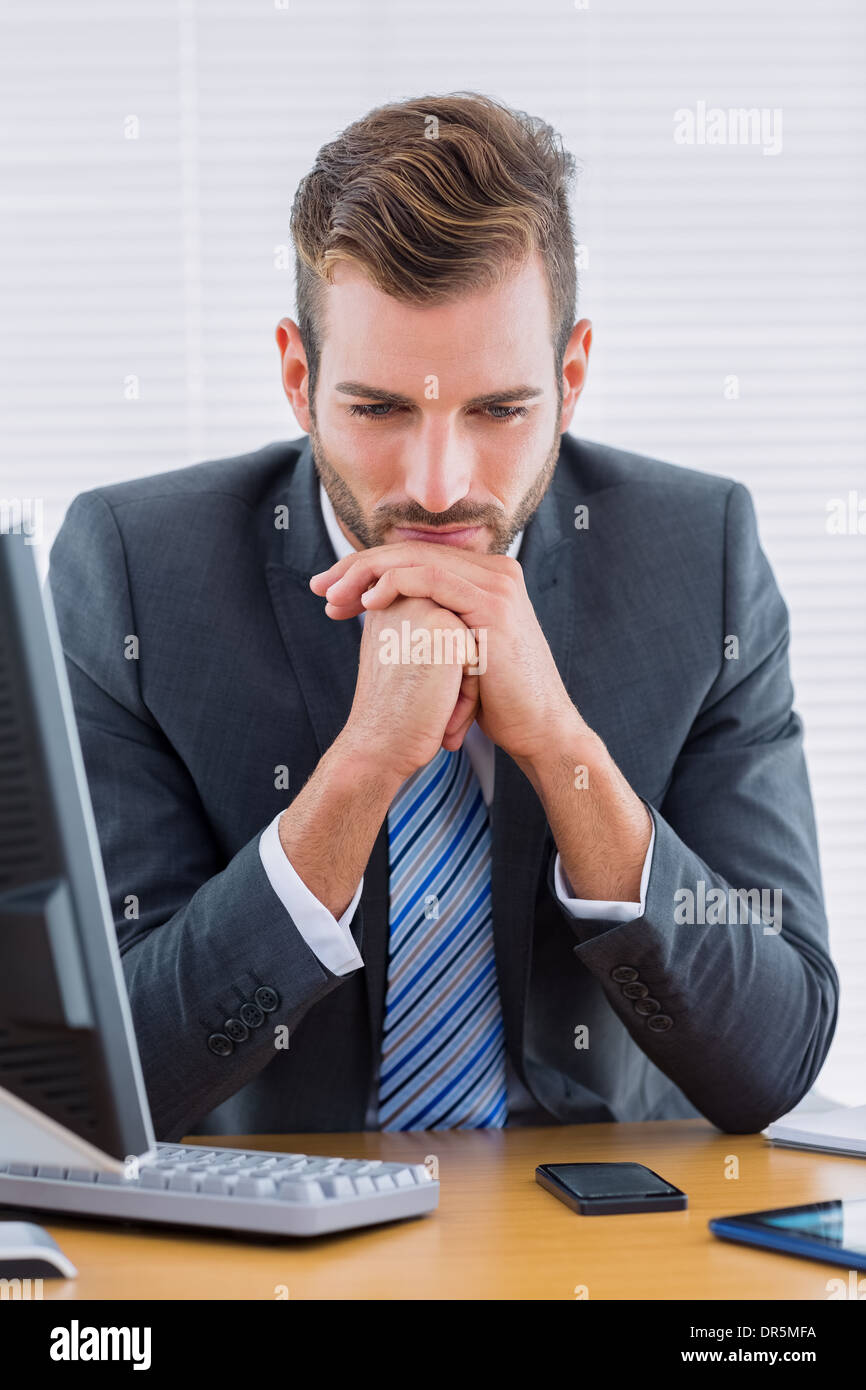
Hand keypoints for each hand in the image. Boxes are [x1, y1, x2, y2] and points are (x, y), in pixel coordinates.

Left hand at [312, 542, 585, 766]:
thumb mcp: (458, 648)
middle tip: (319, 587)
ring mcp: (497, 584)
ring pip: (416, 560)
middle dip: (357, 568)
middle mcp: (496, 570)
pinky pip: (432, 580)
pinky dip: (394, 584)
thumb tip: (383, 606)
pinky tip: (367, 603)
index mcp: (486, 575)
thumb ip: (433, 619)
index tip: (331, 592)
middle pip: (411, 551)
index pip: (416, 556)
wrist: (537, 729)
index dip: (367, 568)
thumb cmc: (495, 697)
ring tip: (334, 597)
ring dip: (366, 575)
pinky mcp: (493, 605)